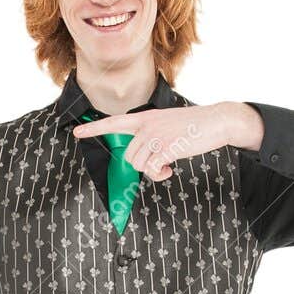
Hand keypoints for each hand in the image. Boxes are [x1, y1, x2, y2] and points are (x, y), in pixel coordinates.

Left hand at [73, 101, 263, 181]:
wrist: (217, 121)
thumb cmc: (194, 127)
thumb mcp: (167, 126)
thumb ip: (151, 138)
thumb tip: (144, 161)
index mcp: (146, 118)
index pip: (114, 123)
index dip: (94, 129)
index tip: (76, 132)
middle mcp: (147, 125)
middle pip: (129, 156)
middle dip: (142, 166)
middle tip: (160, 164)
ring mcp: (156, 135)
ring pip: (138, 165)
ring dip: (152, 172)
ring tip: (167, 164)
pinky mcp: (167, 146)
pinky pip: (152, 169)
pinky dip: (160, 175)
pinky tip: (171, 168)